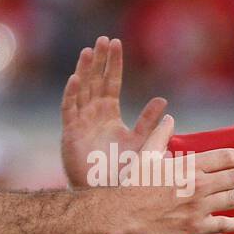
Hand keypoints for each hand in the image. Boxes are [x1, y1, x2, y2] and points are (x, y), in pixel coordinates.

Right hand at [61, 36, 168, 188]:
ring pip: (81, 90)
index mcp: (109, 112)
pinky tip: (75, 79)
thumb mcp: (140, 142)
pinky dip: (71, 94)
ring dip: (84, 70)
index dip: (114, 63)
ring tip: (88, 51)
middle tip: (103, 40)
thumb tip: (163, 100)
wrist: (104, 193)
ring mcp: (80, 121)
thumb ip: (149, 122)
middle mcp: (93, 113)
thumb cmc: (121, 170)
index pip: (111, 82)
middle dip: (99, 60)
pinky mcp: (70, 133)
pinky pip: (69, 109)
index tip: (116, 43)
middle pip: (95, 80)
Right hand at [111, 145, 233, 233]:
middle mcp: (198, 184)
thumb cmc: (132, 185)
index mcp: (188, 165)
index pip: (225, 157)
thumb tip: (168, 117)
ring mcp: (198, 207)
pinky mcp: (195, 228)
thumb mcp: (145, 154)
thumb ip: (160, 135)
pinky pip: (223, 224)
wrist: (121, 214)